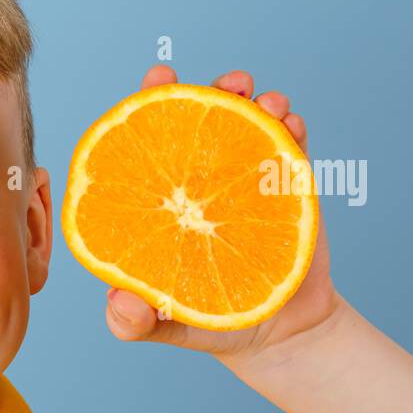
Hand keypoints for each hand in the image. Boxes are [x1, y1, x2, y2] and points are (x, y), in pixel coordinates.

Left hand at [104, 66, 343, 366]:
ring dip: (259, 102)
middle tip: (230, 83)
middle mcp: (200, 181)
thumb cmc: (204, 321)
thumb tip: (118, 300)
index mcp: (161, 200)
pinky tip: (293, 124)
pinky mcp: (288, 190)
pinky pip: (291, 150)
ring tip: (267, 102)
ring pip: (250, 125)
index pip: (149, 143)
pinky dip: (293, 130)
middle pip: (202, 121)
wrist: (274, 335)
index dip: (150, 105)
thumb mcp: (159, 326)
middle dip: (214, 88)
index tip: (160, 77)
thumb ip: (131, 322)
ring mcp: (244, 181)